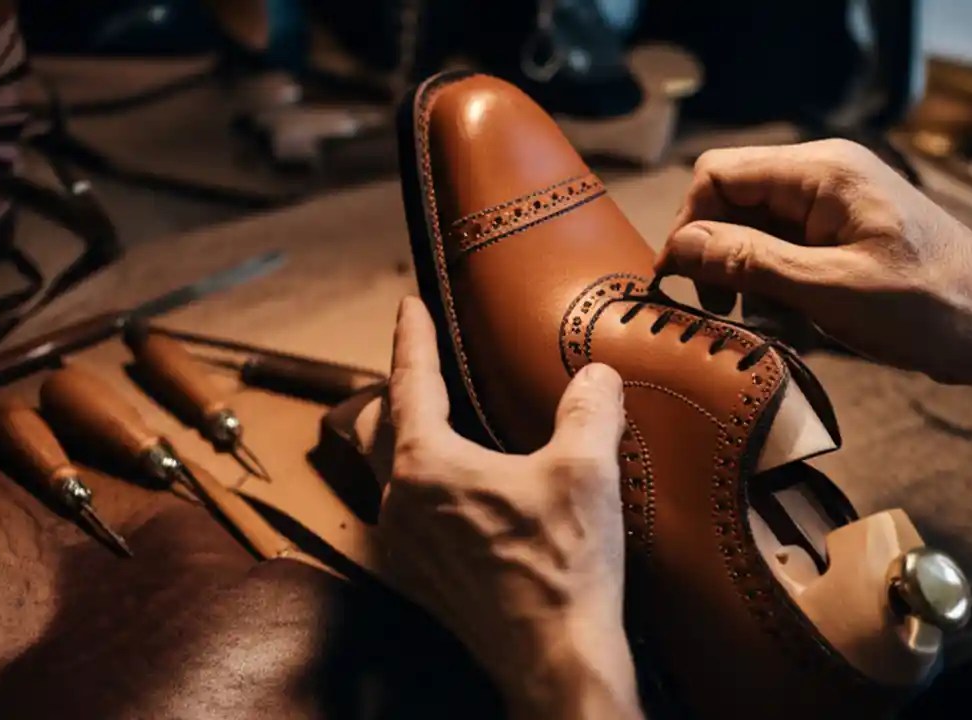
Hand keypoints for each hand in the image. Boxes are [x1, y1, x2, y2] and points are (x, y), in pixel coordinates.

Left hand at [376, 297, 641, 719]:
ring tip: (424, 420)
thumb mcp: (586, 469)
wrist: (553, 659)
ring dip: (398, 437)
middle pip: (375, 426)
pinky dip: (416, 482)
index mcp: (427, 464)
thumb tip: (596, 373)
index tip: (408, 304)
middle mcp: (399, 502)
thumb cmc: (562, 564)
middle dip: (392, 387)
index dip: (412, 336)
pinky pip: (402, 512)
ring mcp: (404, 545)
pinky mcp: (422, 578)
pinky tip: (451, 490)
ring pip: (384, 472)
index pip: (410, 380)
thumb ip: (589, 408)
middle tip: (412, 362)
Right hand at [656, 140, 971, 380]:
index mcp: (824, 171)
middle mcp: (826, 177)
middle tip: (719, 309)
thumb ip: (751, 261)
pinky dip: (773, 282)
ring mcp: (837, 206)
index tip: (681, 280)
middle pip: (734, 199)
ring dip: (742, 272)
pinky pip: (786, 249)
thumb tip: (682, 244)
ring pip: (755, 228)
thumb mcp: (832, 290)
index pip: (719, 174)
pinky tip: (787, 319)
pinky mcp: (846, 237)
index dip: (690, 223)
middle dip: (715, 252)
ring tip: (755, 318)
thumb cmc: (933, 308)